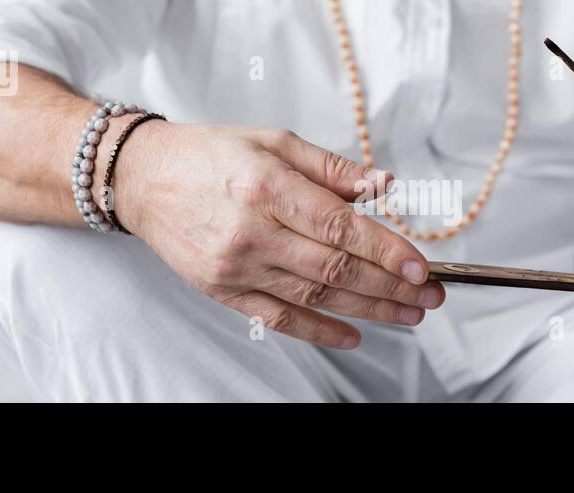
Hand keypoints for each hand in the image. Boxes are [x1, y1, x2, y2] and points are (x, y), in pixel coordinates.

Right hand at [111, 123, 443, 349]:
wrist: (143, 179)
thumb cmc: (210, 155)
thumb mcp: (274, 141)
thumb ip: (331, 168)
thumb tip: (382, 187)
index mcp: (267, 186)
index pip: (340, 227)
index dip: (386, 251)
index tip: (420, 266)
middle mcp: (251, 231)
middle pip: (335, 267)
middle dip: (391, 286)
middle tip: (430, 294)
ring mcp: (236, 266)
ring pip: (316, 295)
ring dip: (370, 309)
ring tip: (409, 313)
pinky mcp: (223, 291)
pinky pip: (280, 318)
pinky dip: (320, 331)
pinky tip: (355, 335)